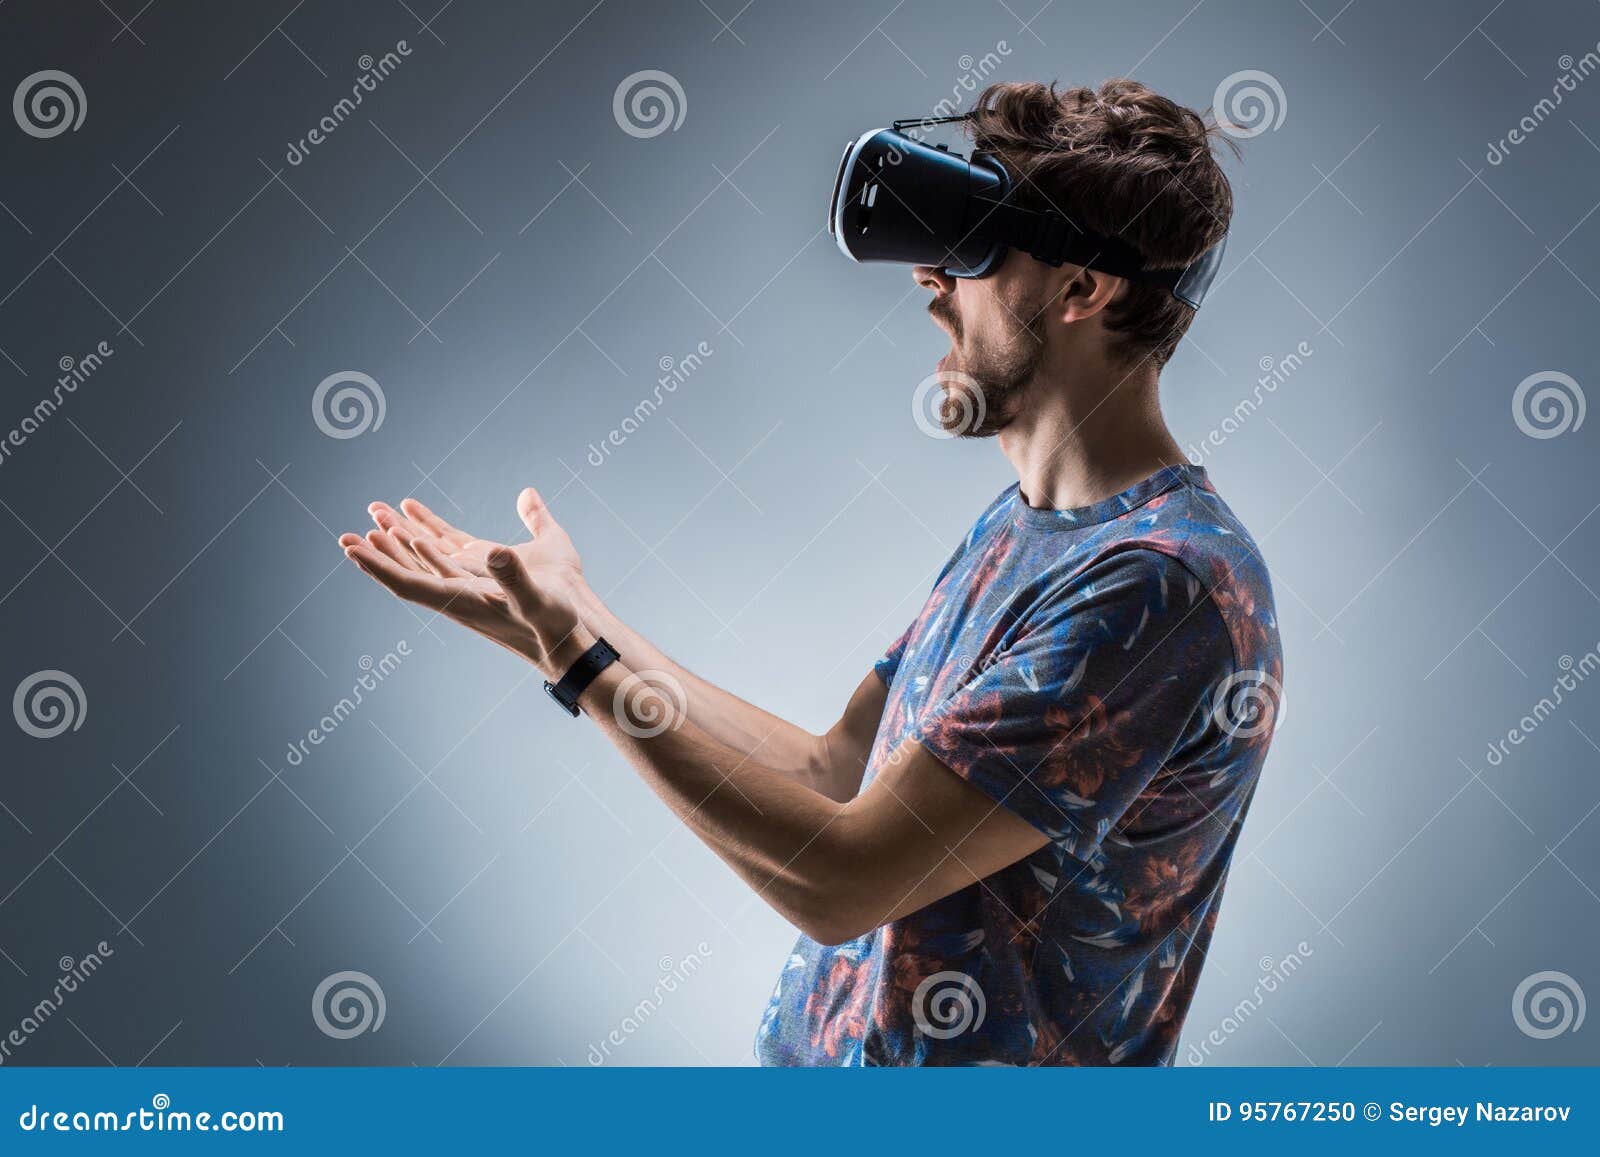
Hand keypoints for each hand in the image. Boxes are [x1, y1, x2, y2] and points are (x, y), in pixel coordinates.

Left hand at [339, 488, 593, 674]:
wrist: (573, 646)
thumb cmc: (556, 628)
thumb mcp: (536, 599)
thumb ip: (514, 576)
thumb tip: (495, 551)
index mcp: (463, 603)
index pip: (409, 584)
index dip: (379, 566)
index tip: (351, 549)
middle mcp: (458, 600)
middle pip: (406, 574)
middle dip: (377, 554)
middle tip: (345, 535)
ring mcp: (470, 595)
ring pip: (423, 567)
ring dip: (397, 545)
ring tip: (376, 521)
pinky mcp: (484, 588)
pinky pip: (446, 564)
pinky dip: (427, 545)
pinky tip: (420, 533)